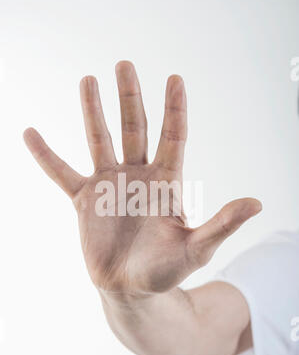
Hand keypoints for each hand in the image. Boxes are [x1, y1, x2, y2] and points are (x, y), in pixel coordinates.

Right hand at [24, 61, 260, 296]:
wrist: (132, 289)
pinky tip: (30, 134)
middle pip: (135, 128)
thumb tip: (258, 203)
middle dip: (130, 97)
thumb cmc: (166, 270)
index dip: (174, 109)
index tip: (175, 79)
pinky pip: (61, 173)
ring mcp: (109, 185)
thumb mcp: (196, 248)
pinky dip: (46, 156)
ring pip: (100, 140)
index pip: (173, 137)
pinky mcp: (84, 201)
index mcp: (166, 182)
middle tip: (124, 65)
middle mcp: (138, 176)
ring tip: (88, 80)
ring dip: (93, 112)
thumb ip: (222, 224)